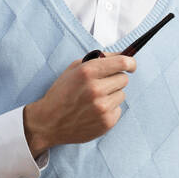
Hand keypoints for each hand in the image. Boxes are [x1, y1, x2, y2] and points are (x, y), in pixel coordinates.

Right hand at [22, 55, 136, 155]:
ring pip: (122, 94)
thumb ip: (99, 60)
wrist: (47, 123)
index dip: (130, 63)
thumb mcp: (74, 69)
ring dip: (112, 95)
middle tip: (101, 85)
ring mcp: (102, 107)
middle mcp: (96, 89)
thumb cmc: (61, 93)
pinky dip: (109, 109)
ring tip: (94, 100)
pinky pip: (119, 109)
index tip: (131, 65)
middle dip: (115, 80)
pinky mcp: (106, 122)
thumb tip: (124, 55)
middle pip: (124, 79)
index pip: (122, 62)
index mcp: (87, 72)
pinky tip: (94, 111)